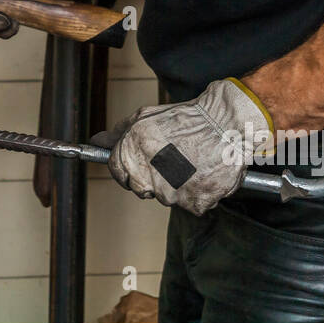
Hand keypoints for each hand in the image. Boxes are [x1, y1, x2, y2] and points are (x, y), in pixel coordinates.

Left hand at [95, 78, 273, 216]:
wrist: (226, 122)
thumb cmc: (187, 118)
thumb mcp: (146, 117)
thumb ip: (119, 133)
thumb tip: (97, 141)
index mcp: (133, 149)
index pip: (118, 172)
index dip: (130, 169)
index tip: (144, 163)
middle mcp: (149, 172)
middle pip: (141, 189)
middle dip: (153, 179)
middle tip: (173, 161)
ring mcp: (172, 191)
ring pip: (167, 198)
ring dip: (178, 186)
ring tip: (191, 163)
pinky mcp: (195, 202)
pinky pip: (192, 205)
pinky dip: (198, 194)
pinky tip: (203, 173)